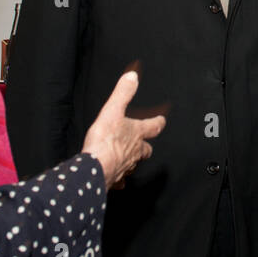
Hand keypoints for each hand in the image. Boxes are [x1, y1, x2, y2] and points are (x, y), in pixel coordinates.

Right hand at [81, 70, 164, 189]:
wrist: (95, 167)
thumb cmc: (105, 141)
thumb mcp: (113, 110)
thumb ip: (123, 93)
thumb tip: (133, 77)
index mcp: (136, 133)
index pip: (153, 126)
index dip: (158, 122)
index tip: (161, 121)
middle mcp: (135, 151)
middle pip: (146, 149)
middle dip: (146, 146)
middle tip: (146, 144)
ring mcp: (126, 166)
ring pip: (134, 164)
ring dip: (132, 160)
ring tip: (128, 159)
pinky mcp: (116, 177)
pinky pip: (120, 179)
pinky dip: (119, 178)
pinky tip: (117, 178)